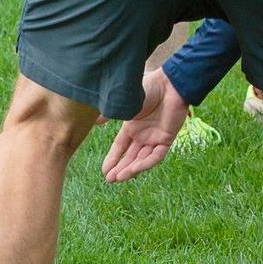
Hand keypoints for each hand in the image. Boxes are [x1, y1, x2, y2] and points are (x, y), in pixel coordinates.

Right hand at [101, 67, 189, 181]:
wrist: (168, 84)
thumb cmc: (147, 89)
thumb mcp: (124, 104)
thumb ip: (110, 114)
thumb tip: (94, 122)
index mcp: (132, 126)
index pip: (120, 147)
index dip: (112, 159)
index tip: (104, 171)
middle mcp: (143, 135)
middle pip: (130, 156)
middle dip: (120, 168)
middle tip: (110, 180)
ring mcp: (155, 138)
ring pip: (142, 159)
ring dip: (131, 169)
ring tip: (119, 177)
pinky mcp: (167, 139)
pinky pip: (156, 156)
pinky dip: (145, 164)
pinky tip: (135, 170)